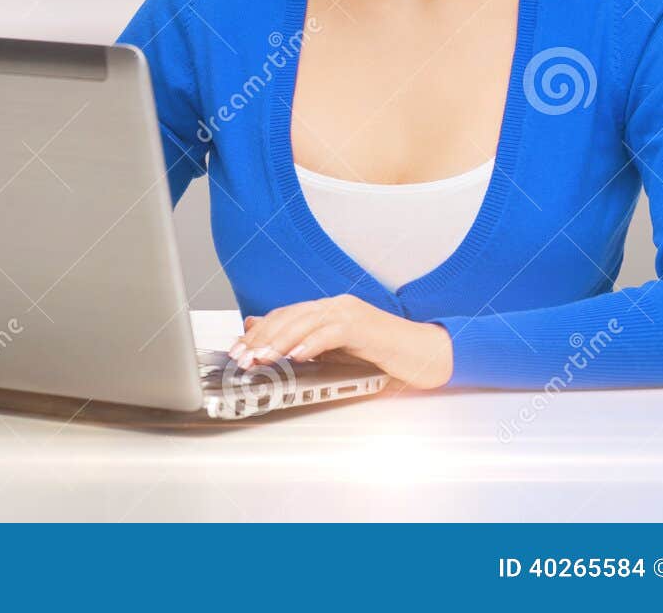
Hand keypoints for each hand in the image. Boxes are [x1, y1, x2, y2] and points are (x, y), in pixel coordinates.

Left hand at [228, 294, 454, 389]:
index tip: (237, 349)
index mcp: (327, 310)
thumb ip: (305, 344)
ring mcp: (351, 312)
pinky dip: (314, 342)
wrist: (425, 355)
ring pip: (306, 321)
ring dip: (280, 341)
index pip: (284, 316)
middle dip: (261, 337)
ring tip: (262, 357)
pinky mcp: (365, 326)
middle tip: (242, 357)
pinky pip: (333, 332)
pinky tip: (298, 355)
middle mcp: (336, 305)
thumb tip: (266, 338)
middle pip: (289, 316)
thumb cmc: (382, 357)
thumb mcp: (336, 354)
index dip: (258, 331)